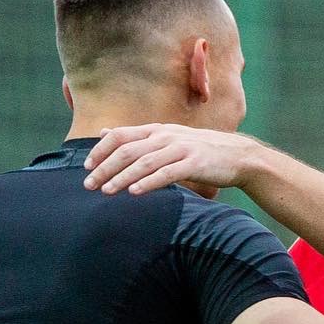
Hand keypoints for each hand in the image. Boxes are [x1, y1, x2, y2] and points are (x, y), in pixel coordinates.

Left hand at [83, 125, 260, 196]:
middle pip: (127, 150)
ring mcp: (180, 149)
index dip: (100, 150)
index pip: (120, 135)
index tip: (86, 167)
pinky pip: (167, 174)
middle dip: (105, 167)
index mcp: (156, 130)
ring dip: (122, 177)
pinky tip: (135, 192)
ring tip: (106, 191)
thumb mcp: (165, 138)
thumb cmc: (198, 150)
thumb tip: (104, 132)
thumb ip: (135, 137)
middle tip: (89, 184)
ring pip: (144, 162)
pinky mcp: (193, 164)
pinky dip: (149, 183)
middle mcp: (165, 136)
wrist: (237, 155)